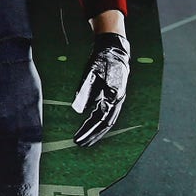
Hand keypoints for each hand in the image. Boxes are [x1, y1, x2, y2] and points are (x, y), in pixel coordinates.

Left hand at [71, 31, 129, 146]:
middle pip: (105, 124)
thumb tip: (78, 110)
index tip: (78, 139)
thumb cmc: (102, 61)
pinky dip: (96, 122)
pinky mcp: (112, 96)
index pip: (101, 120)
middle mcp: (117, 100)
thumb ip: (86, 92)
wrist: (114, 50)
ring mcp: (116, 99)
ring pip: (106, 121)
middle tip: (80, 144)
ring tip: (84, 141)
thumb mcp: (91, 74)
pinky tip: (88, 126)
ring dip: (95, 131)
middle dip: (93, 135)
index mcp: (113, 96)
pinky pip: (105, 114)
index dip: (89, 131)